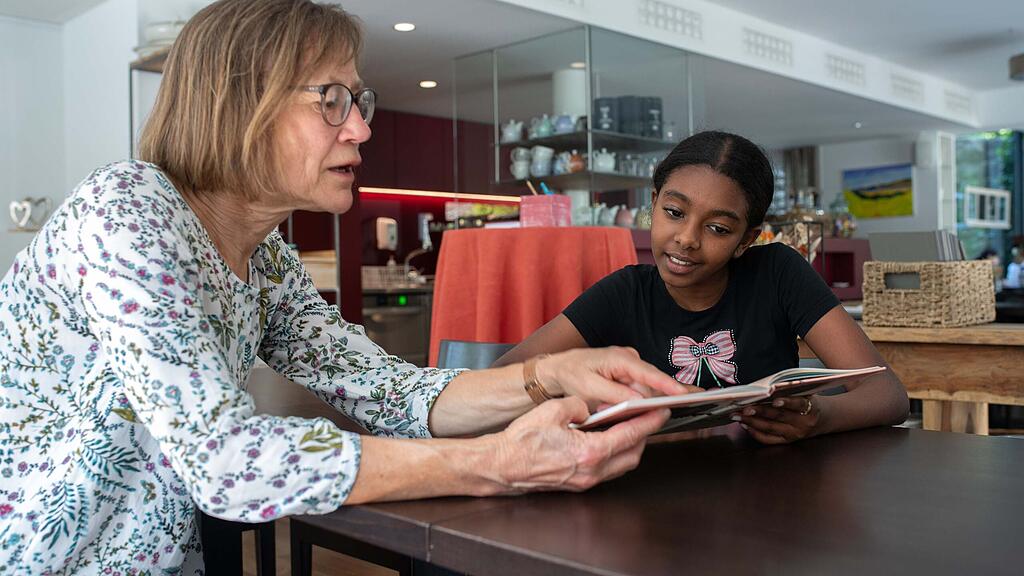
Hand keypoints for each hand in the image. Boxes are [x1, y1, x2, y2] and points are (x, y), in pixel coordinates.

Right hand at [492, 396, 668, 492]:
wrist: (502, 466)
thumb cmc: (522, 441)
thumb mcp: (553, 410)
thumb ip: (579, 405)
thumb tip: (588, 408)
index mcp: (590, 452)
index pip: (631, 435)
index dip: (648, 422)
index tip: (660, 412)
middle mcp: (592, 471)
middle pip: (633, 454)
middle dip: (644, 436)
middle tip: (647, 418)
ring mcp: (586, 481)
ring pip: (622, 465)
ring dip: (630, 447)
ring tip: (630, 427)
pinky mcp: (578, 484)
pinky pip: (607, 470)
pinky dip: (615, 455)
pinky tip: (608, 441)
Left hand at [535, 347, 698, 411]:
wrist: (558, 369)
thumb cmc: (572, 374)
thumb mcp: (589, 387)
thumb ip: (614, 393)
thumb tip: (638, 400)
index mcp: (620, 358)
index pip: (649, 374)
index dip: (669, 385)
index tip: (683, 394)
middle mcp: (629, 359)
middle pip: (653, 382)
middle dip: (665, 395)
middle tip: (689, 402)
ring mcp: (630, 366)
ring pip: (648, 388)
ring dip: (652, 400)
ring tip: (668, 404)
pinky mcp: (628, 374)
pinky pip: (642, 388)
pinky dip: (645, 399)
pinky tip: (654, 407)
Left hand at [733, 396, 820, 444]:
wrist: (824, 419)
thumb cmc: (808, 401)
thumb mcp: (806, 393)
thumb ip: (790, 390)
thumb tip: (766, 386)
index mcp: (810, 408)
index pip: (798, 404)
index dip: (786, 402)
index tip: (775, 399)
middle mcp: (803, 423)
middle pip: (779, 417)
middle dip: (759, 411)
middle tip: (744, 407)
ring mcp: (795, 434)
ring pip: (771, 428)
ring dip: (752, 422)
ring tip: (738, 415)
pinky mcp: (788, 442)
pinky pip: (769, 439)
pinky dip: (756, 433)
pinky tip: (745, 425)